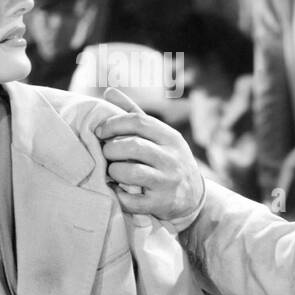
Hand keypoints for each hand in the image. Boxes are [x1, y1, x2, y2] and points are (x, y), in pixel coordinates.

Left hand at [95, 88, 204, 226]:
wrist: (194, 197)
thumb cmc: (168, 160)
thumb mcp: (158, 136)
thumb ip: (133, 113)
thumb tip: (109, 90)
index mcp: (170, 137)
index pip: (138, 122)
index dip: (114, 124)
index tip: (100, 131)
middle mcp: (172, 158)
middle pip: (133, 146)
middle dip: (111, 148)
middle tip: (105, 153)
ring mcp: (167, 182)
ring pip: (131, 172)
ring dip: (113, 171)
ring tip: (111, 171)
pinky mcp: (160, 204)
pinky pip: (131, 201)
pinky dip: (118, 195)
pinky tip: (116, 190)